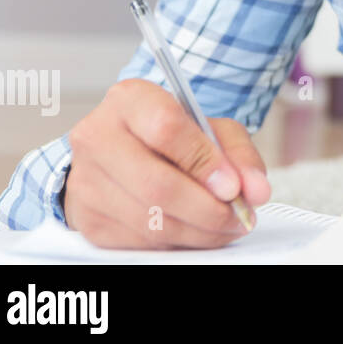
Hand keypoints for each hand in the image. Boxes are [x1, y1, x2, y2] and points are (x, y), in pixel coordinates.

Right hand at [62, 78, 271, 248]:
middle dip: (208, 210)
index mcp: (130, 100)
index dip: (205, 163)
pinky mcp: (86, 217)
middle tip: (238, 216)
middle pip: (157, 184)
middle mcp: (98, 137)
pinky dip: (178, 243)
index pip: (166, 129)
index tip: (233, 186)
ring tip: (226, 225)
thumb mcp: (211, 128)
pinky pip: (139, 242)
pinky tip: (197, 231)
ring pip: (150, 221)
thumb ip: (239, 155)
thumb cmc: (172, 136)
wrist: (123, 151)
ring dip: (199, 232)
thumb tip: (256, 190)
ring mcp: (86, 180)